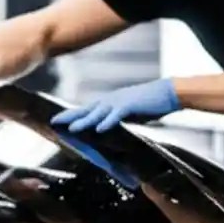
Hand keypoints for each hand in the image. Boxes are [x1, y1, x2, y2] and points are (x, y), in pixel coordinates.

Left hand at [50, 78, 180, 132]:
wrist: (169, 93)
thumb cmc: (149, 104)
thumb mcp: (129, 113)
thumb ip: (116, 120)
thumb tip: (105, 130)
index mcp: (110, 102)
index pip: (86, 109)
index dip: (71, 114)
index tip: (56, 120)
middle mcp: (112, 100)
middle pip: (87, 109)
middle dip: (70, 116)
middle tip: (54, 122)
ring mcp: (121, 101)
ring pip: (98, 112)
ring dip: (85, 120)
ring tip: (72, 128)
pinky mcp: (132, 105)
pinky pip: (117, 114)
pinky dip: (108, 121)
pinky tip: (100, 129)